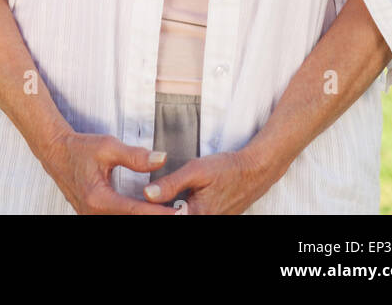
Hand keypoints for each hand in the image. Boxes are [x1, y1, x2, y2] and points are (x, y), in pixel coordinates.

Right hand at [43, 130, 177, 214]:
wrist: (55, 152)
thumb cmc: (79, 148)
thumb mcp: (108, 146)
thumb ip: (135, 156)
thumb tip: (162, 159)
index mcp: (98, 199)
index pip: (136, 211)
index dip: (159, 213)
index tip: (179, 212)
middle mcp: (94, 214)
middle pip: (132, 221)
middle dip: (156, 218)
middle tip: (180, 213)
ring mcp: (92, 218)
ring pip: (125, 222)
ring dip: (145, 217)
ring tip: (169, 212)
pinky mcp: (94, 216)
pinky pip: (117, 219)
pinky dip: (134, 216)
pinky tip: (149, 211)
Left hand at [143, 148, 270, 214]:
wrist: (254, 172)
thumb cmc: (227, 169)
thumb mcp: (196, 170)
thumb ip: (171, 183)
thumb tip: (147, 194)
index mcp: (196, 216)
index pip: (164, 217)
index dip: (149, 210)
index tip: (137, 204)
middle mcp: (203, 222)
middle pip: (173, 217)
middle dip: (159, 209)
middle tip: (148, 199)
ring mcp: (210, 222)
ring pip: (182, 217)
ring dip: (170, 209)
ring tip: (157, 200)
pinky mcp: (213, 219)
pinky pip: (191, 216)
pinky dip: (181, 210)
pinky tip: (172, 202)